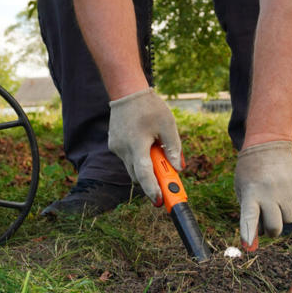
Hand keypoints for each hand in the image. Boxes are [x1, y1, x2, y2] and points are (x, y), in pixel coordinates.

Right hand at [108, 88, 181, 202]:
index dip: (153, 189)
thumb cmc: (149, 107)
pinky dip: (137, 157)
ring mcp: (116, 147)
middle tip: (167, 181)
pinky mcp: (114, 144)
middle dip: (151, 180)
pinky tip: (144, 141)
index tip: (161, 200)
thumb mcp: (168, 125)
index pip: (144, 174)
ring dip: (144, 167)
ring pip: (132, 167)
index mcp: (137, 144)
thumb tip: (177, 168)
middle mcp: (123, 149)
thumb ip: (173, 147)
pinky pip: (127, 158)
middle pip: (138, 175)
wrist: (127, 92)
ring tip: (155, 149)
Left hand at [234, 141, 291, 250]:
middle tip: (268, 223)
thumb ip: (248, 213)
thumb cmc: (251, 171)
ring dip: (283, 216)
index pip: (249, 217)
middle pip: (275, 227)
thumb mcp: (243, 189)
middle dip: (272, 230)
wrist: (268, 144)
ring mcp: (286, 190)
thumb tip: (253, 242)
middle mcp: (269, 193)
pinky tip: (287, 195)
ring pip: (289, 219)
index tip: (248, 244)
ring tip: (276, 201)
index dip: (248, 232)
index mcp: (251, 193)